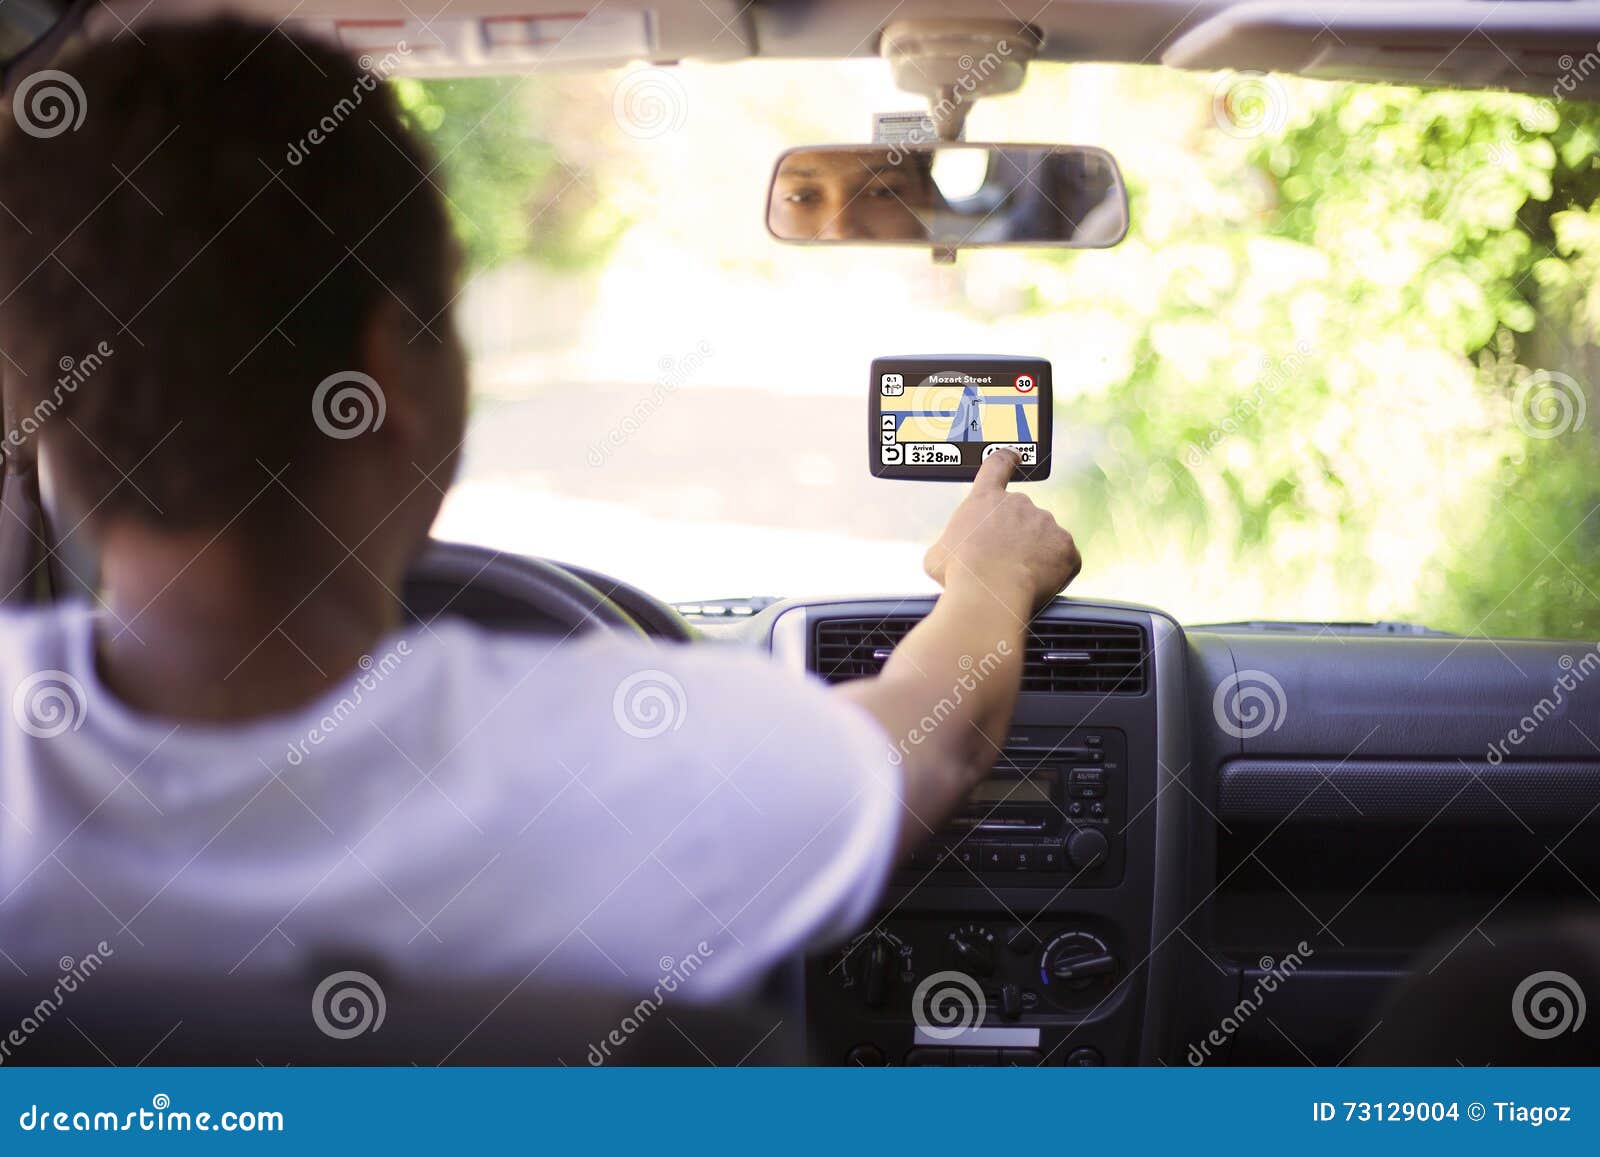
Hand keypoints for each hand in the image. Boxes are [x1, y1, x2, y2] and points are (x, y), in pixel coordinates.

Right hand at [923, 450, 1080, 609]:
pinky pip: (1063, 558)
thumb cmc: (959, 574)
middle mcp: (1019, 503)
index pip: (998, 465)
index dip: (1006, 460)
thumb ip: (951, 545)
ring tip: (1016, 579)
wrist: (989, 592)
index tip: (1014, 457)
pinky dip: (1054, 571)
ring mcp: (1046, 523)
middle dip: (1015, 538)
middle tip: (1001, 565)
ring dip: (1034, 555)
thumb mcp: (938, 555)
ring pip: (1043, 539)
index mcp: (986, 499)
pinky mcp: (1066, 546)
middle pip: (1021, 516)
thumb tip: (953, 555)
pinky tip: (1038, 584)